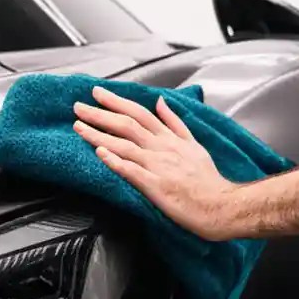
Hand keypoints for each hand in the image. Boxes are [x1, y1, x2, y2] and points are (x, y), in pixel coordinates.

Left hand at [73, 86, 242, 240]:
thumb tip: (160, 102)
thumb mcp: (194, 144)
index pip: (139, 112)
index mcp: (169, 138)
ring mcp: (157, 166)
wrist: (220, 205)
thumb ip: (175, 123)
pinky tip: (99, 154)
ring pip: (124, 144)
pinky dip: (115, 161)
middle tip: (78, 106)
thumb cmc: (207, 179)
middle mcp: (161, 148)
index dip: (116, 102)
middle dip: (100, 113)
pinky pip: (131, 171)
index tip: (97, 93)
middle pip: (126, 124)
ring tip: (78, 126)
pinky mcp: (155, 186)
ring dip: (99, 134)